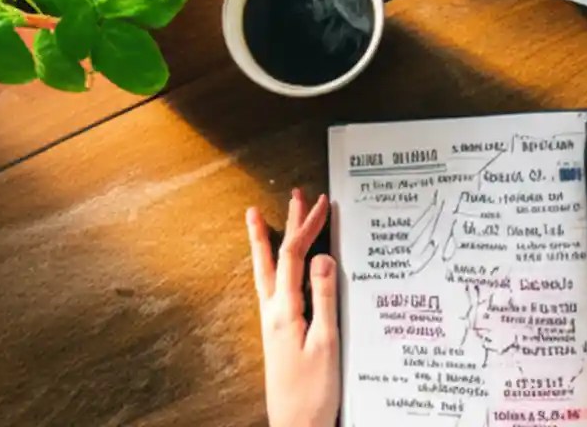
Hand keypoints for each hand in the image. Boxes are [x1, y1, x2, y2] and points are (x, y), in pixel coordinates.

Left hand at [246, 191, 339, 426]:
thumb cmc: (314, 392)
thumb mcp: (326, 343)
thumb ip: (325, 298)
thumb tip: (323, 257)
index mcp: (285, 311)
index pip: (294, 257)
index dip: (308, 227)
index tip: (322, 203)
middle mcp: (273, 312)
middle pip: (276, 258)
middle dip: (286, 224)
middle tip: (293, 195)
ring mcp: (273, 322)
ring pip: (267, 272)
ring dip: (269, 241)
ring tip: (260, 218)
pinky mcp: (278, 333)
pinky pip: (274, 288)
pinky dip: (275, 267)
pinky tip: (279, 267)